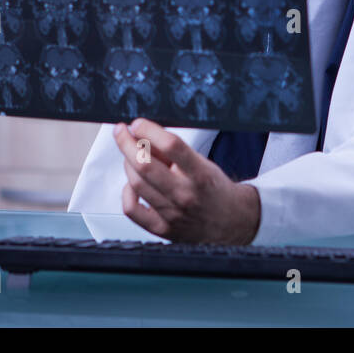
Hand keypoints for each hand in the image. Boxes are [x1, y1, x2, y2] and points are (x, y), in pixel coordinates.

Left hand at [113, 119, 261, 244]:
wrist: (232, 223)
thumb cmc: (214, 190)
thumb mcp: (203, 164)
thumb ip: (176, 153)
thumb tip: (144, 137)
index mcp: (200, 174)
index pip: (172, 146)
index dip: (149, 130)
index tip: (138, 123)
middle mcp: (185, 195)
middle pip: (145, 164)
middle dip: (126, 142)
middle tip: (122, 132)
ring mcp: (172, 214)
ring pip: (135, 183)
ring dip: (128, 163)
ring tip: (132, 157)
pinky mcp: (162, 229)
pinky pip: (132, 209)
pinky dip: (127, 193)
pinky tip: (133, 185)